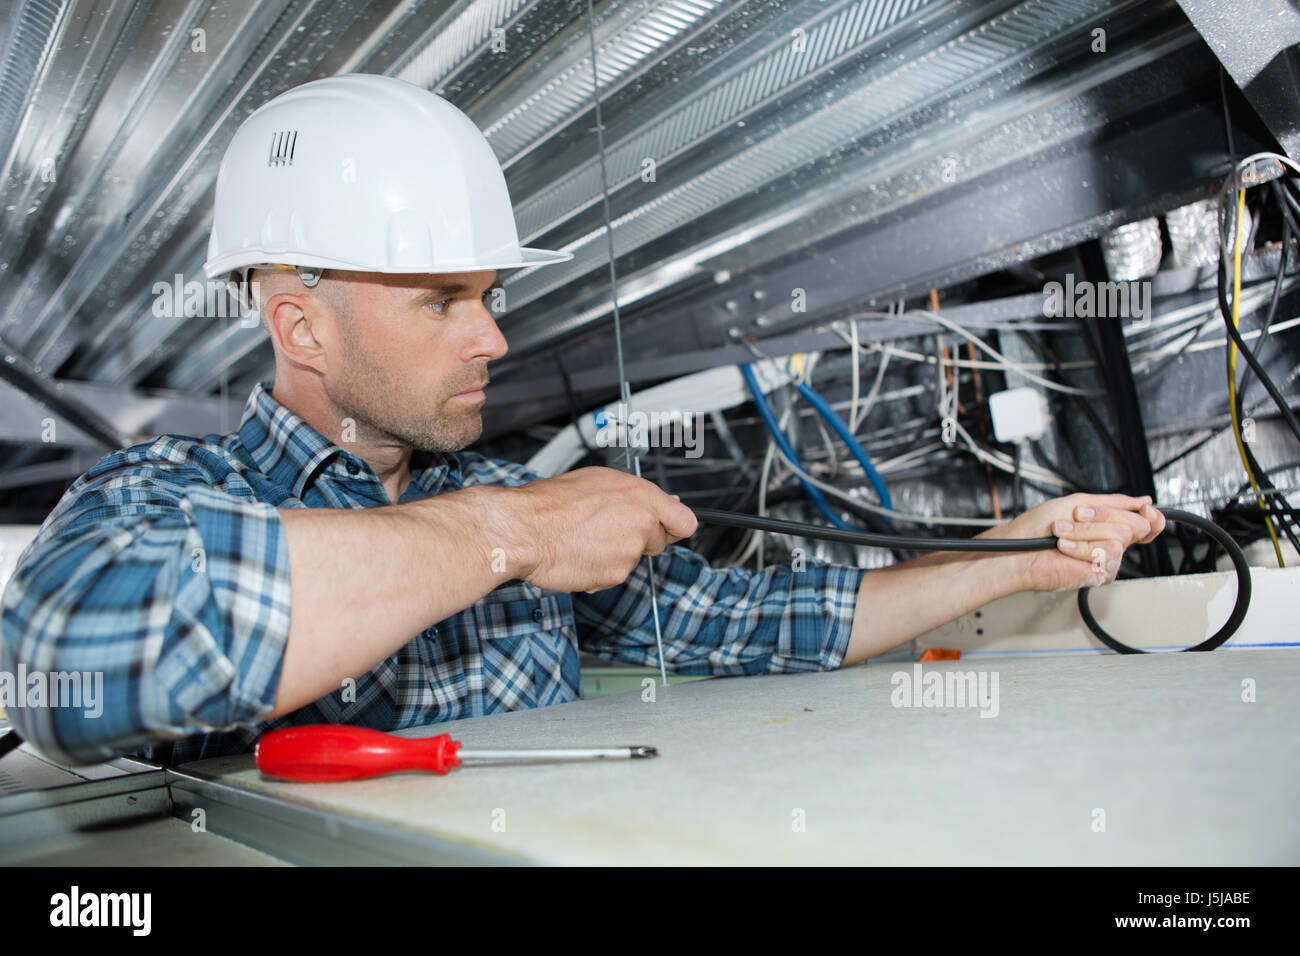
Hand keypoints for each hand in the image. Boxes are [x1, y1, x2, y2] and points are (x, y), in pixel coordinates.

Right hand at [502, 467, 697, 592]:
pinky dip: (598, 570)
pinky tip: (578, 555)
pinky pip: (613, 576)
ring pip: (632, 559)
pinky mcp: (615, 575)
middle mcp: (642, 523)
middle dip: (638, 541)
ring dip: (614, 555)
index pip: (686, 521)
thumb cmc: (551, 502)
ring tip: (584, 539)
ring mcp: (630, 552)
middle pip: (657, 543)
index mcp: (641, 496)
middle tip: (605, 530)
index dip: (675, 527)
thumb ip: (637, 495)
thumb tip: (667, 502)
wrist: (524, 529)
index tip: (668, 530)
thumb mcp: (599, 481)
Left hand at [986, 493, 1165, 591]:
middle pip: (1136, 524)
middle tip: (1076, 517)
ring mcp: (1106, 559)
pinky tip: (1065, 548)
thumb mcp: (1078, 502)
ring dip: (1086, 530)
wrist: (1020, 549)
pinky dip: (1082, 546)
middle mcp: (1109, 542)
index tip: (1145, 507)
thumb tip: (1142, 500)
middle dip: (1102, 516)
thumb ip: (1113, 502)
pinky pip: (1107, 552)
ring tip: (1063, 533)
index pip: (1146, 523)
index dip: (1152, 516)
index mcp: (1107, 525)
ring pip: (1120, 536)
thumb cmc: (1037, 528)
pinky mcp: (1100, 574)